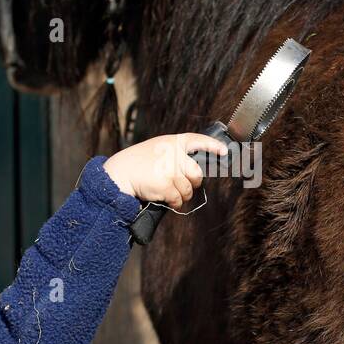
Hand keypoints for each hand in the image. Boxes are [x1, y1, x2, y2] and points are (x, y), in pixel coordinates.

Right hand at [103, 134, 228, 208]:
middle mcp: (174, 154)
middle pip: (197, 174)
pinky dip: (173, 203)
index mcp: (172, 142)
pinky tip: (164, 198)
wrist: (119, 174)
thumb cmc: (137, 163)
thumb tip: (194, 169)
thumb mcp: (157, 149)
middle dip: (192, 183)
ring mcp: (170, 170)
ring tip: (167, 191)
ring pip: (188, 190)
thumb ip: (174, 154)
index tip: (224, 152)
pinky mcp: (166, 185)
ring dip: (181, 195)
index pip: (198, 140)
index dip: (212, 146)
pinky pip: (178, 200)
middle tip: (181, 184)